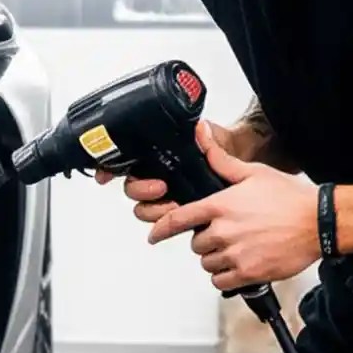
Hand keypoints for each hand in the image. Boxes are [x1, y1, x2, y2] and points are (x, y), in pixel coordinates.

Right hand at [94, 121, 238, 224]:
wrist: (245, 164)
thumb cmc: (231, 152)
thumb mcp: (218, 141)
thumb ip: (206, 140)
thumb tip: (201, 128)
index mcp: (158, 158)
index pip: (124, 163)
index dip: (109, 170)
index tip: (107, 175)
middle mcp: (158, 178)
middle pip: (132, 191)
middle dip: (141, 191)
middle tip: (161, 188)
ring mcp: (168, 198)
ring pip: (144, 210)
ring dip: (155, 209)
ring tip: (174, 204)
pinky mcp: (180, 215)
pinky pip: (164, 224)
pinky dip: (168, 224)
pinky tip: (180, 217)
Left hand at [146, 121, 321, 291]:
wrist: (319, 222)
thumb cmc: (290, 198)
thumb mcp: (253, 173)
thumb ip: (221, 161)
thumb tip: (201, 137)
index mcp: (220, 206)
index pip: (178, 219)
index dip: (161, 229)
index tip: (154, 236)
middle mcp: (224, 231)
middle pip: (195, 244)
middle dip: (205, 240)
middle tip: (224, 234)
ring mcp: (236, 254)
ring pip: (208, 263)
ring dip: (216, 258)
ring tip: (235, 248)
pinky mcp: (249, 272)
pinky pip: (221, 280)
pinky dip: (225, 275)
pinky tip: (238, 265)